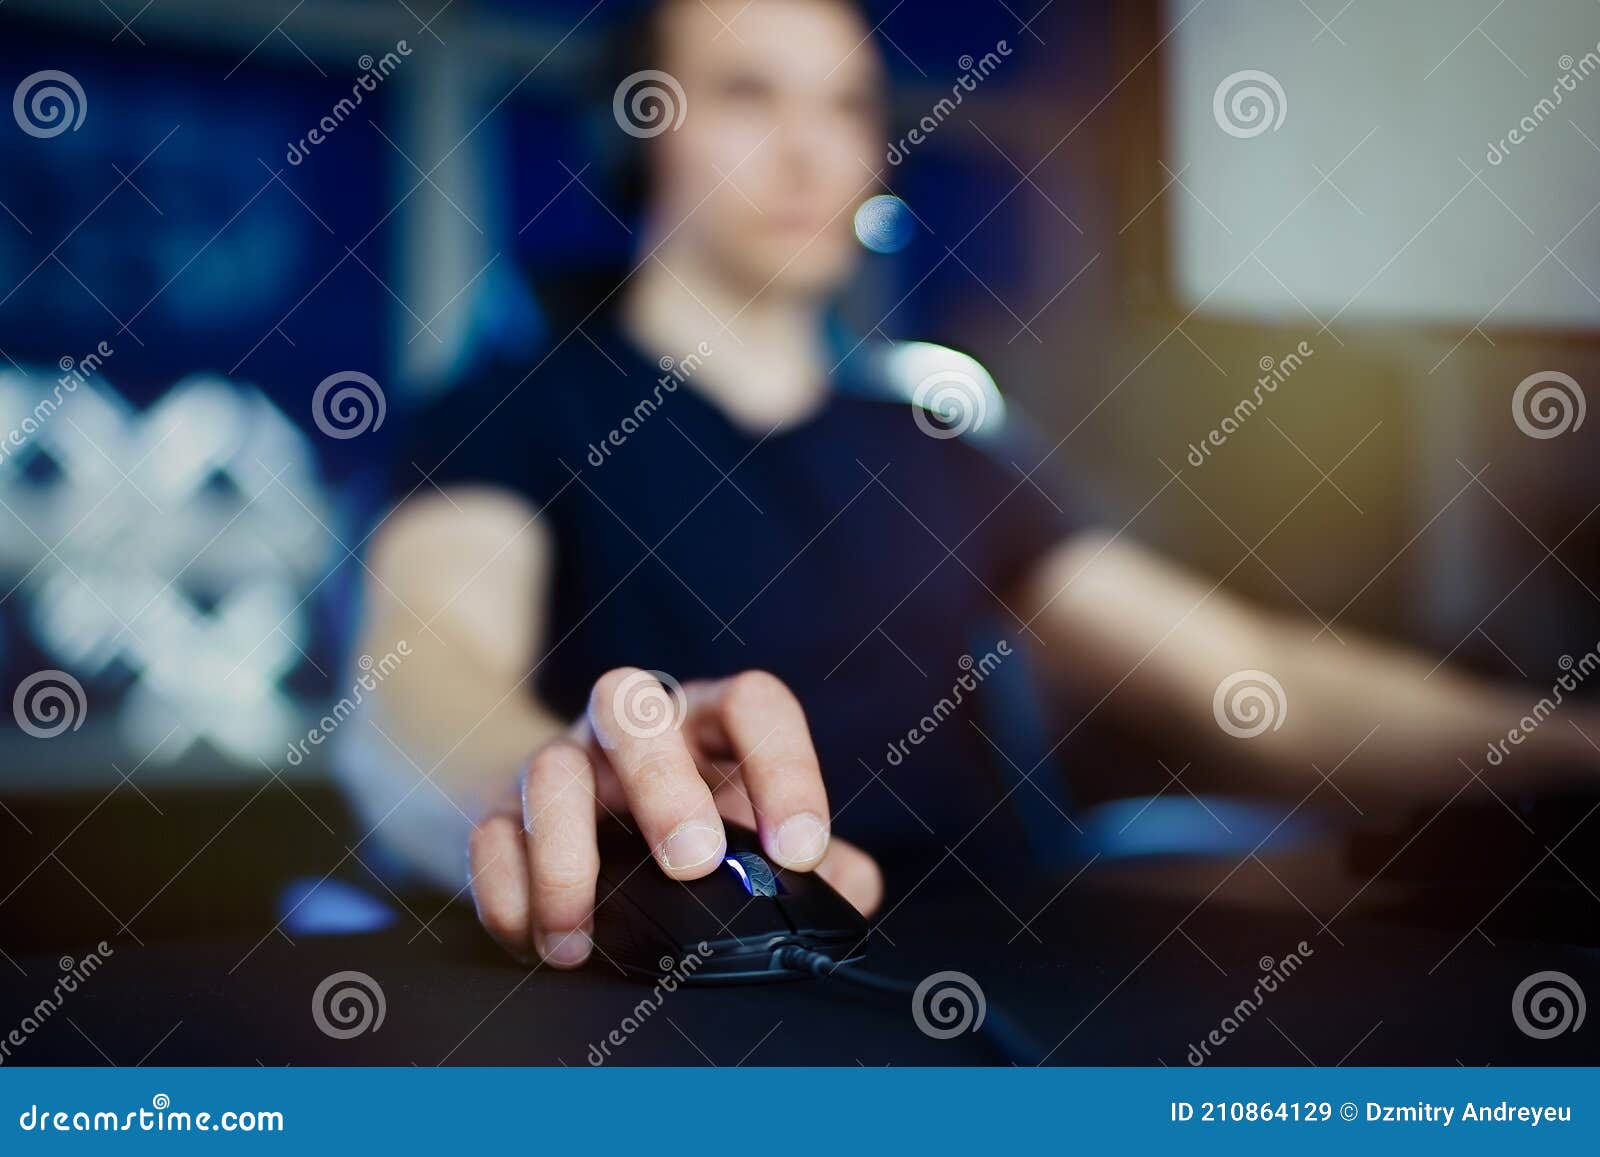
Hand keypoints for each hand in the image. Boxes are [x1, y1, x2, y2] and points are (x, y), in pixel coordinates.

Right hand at [467, 668, 882, 966]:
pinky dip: (509, 890)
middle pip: (636, 708)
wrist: (568, 814)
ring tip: (582, 933)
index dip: (784, 767)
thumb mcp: (757, 833)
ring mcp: (562, 762)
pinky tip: (539, 938)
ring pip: (552, 769)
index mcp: (710, 722)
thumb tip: (845, 899)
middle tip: (692, 862)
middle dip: (664, 785)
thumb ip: (822, 868)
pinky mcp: (497, 808)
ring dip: (566, 854)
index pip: (754, 703)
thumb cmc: (686, 823)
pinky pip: (490, 835)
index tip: (800, 850)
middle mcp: (634, 727)